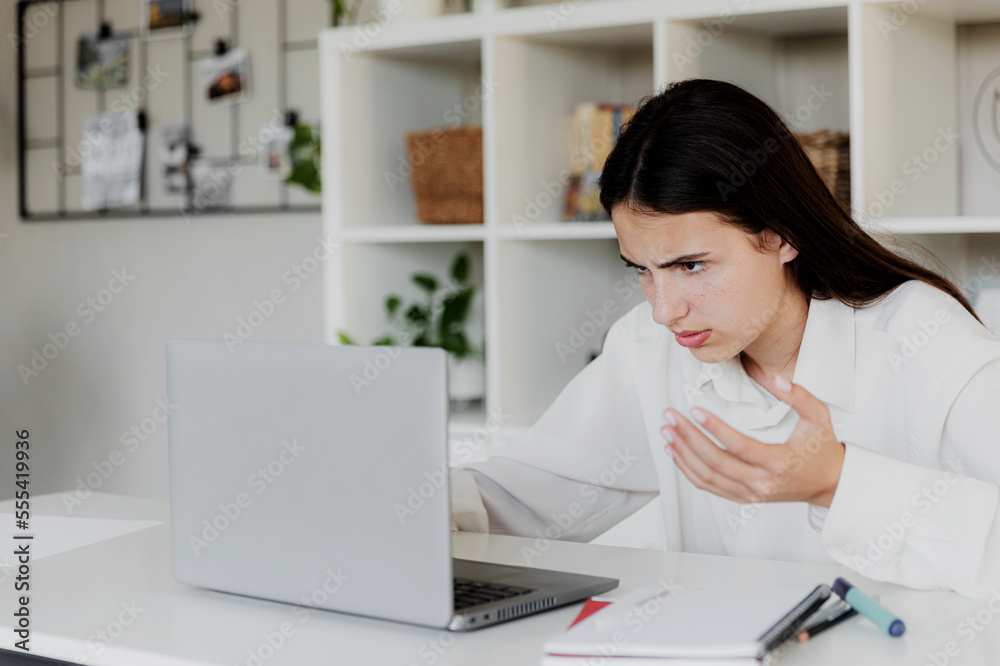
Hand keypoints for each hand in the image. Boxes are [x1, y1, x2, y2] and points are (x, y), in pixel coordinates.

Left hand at [660, 375, 844, 507]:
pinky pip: (709, 486)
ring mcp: (750, 493)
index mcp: (779, 463)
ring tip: (668, 432)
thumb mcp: (819, 417)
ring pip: (708, 477)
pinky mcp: (743, 498)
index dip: (715, 429)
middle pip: (716, 463)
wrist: (828, 483)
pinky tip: (676, 452)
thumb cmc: (821, 449)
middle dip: (689, 438)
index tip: (696, 411)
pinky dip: (688, 470)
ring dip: (683, 454)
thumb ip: (799, 396)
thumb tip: (776, 380)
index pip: (740, 447)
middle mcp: (762, 483)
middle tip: (671, 417)